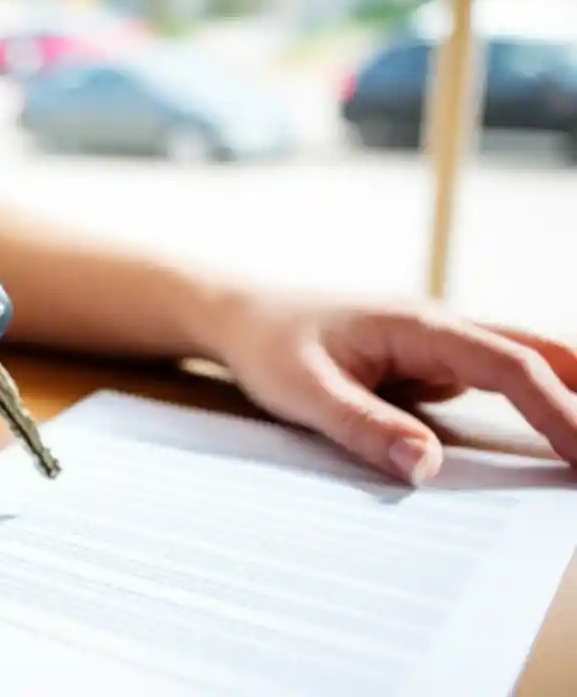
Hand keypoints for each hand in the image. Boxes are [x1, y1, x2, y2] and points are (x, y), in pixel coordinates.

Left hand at [213, 292, 576, 484]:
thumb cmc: (267, 346)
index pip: (509, 368)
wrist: (239, 314)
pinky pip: (488, 383)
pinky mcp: (425, 362)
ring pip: (518, 364)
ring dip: (560, 398)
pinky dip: (527, 404)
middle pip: (537, 354)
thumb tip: (426, 469)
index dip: (558, 412)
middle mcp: (438, 327)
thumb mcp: (303, 393)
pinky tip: (546, 436)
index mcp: (417, 326)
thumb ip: (364, 427)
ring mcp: (435, 344)